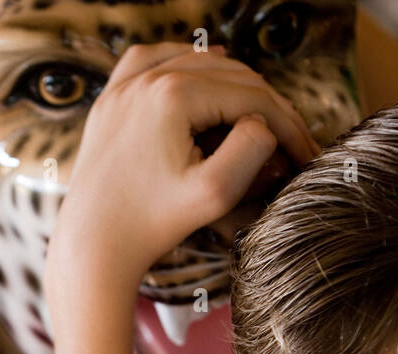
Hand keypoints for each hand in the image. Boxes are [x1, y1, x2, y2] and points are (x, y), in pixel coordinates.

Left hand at [46, 41, 320, 303]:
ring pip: (196, 62)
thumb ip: (251, 149)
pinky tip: (200, 74)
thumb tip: (261, 122)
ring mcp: (123, 87)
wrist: (91, 247)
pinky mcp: (109, 101)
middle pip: (230, 76)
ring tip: (259, 116)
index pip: (253, 97)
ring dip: (233, 85)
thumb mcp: (214, 194)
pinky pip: (150, 61)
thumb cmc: (149, 226)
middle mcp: (145, 79)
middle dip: (266, 107)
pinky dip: (181, 64)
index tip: (305, 154)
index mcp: (173, 96)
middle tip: (289, 141)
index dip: (288, 125)